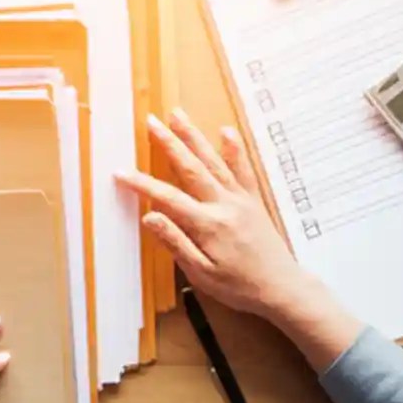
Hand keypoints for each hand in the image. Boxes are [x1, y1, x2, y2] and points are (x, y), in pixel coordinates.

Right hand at [118, 110, 362, 369]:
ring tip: (178, 115)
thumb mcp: (202, 274)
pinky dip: (234, 149)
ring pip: (213, 161)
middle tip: (151, 121)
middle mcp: (223, 205)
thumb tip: (150, 218)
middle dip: (169, 143)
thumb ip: (176, 243)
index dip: (142, 184)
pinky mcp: (253, 200)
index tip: (121, 172)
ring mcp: (240, 199)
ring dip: (194, 136)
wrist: (281, 287)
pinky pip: (243, 169)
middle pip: (190, 168)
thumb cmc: (239, 287)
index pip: (167, 198)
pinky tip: (225, 131)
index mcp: (207, 225)